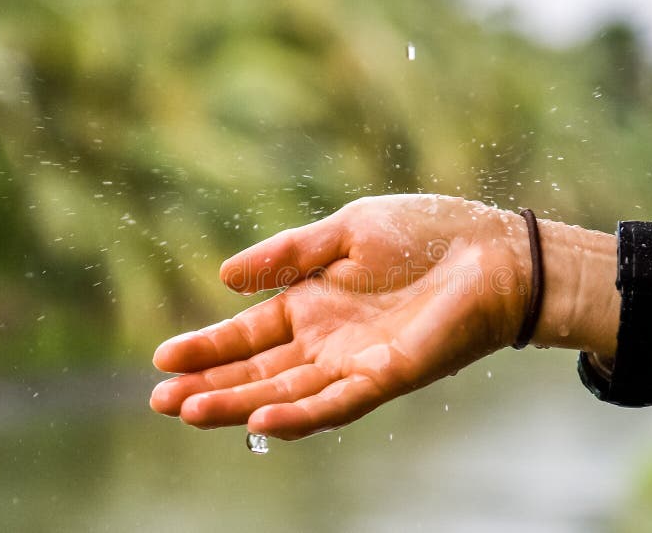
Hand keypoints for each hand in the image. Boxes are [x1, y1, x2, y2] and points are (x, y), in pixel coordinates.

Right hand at [150, 194, 531, 439]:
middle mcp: (327, 338)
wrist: (491, 251)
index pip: (249, 333)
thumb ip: (288, 254)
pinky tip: (261, 420)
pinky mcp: (386, 376)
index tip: (163, 360)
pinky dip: (300, 415)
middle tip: (159, 400)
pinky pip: (337, 403)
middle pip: (258, 371)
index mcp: (313, 300)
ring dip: (239, 404)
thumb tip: (223, 276)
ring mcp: (354, 361)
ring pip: (287, 392)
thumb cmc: (425, 233)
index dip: (207, 347)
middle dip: (209, 385)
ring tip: (188, 412)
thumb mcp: (347, 230)